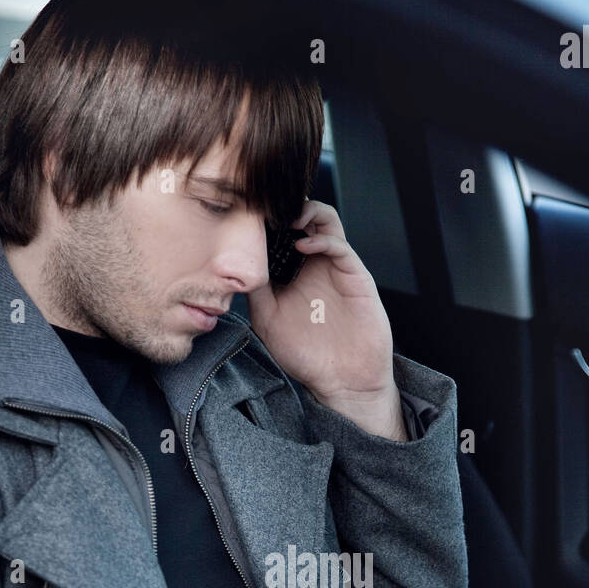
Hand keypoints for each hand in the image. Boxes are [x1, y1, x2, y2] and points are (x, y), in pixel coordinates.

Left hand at [247, 200, 396, 413]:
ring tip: (287, 218)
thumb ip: (255, 292)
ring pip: (325, 221)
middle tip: (266, 208)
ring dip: (307, 211)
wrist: (343, 380)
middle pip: (302, 218)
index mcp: (292, 272)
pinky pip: (340, 245)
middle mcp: (314, 265)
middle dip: (285, 207)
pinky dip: (321, 238)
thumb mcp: (268, 322)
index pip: (279, 233)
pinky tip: (304, 246)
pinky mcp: (355, 275)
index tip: (247, 214)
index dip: (266, 220)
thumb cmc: (307, 356)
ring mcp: (335, 267)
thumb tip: (234, 266)